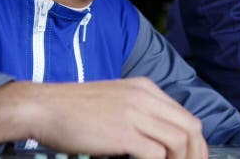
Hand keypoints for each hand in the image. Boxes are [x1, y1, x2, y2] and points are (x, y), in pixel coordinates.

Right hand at [0, 77, 207, 158]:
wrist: (44, 107)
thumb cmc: (72, 108)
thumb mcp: (114, 99)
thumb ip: (138, 112)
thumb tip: (157, 138)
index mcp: (144, 88)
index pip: (185, 116)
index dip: (194, 143)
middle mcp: (145, 97)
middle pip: (190, 128)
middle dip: (195, 155)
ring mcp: (135, 114)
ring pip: (179, 141)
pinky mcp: (124, 133)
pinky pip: (157, 155)